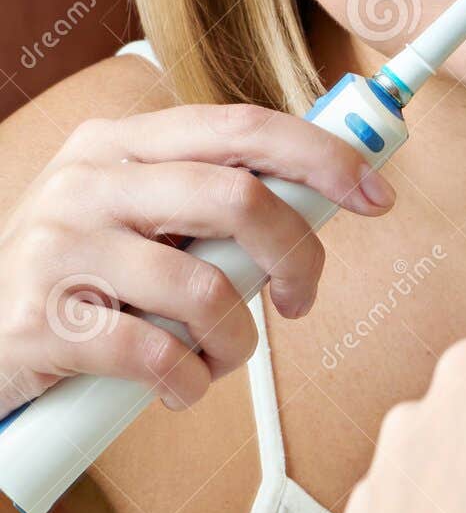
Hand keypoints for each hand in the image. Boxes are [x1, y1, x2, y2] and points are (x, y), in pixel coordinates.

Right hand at [0, 101, 394, 419]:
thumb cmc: (85, 281)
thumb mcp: (134, 215)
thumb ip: (208, 199)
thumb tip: (326, 194)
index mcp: (121, 142)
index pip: (241, 126)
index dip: (320, 155)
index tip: (376, 193)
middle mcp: (89, 179)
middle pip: (237, 198)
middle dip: (295, 254)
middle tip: (301, 299)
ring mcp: (61, 246)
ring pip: (203, 288)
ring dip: (238, 339)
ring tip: (221, 355)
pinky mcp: (43, 320)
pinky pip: (154, 353)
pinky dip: (189, 381)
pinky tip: (181, 386)